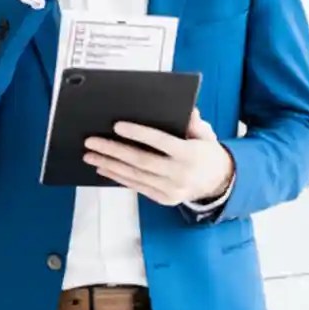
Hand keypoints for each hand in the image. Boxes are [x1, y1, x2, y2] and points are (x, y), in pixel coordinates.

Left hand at [83, 109, 234, 205]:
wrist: (217, 182)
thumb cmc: (205, 152)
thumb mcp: (206, 135)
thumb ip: (195, 123)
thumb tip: (187, 111)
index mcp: (189, 154)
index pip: (160, 142)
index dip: (138, 134)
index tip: (117, 126)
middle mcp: (179, 174)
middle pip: (140, 161)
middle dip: (113, 150)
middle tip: (91, 141)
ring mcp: (170, 189)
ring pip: (134, 176)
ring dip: (109, 165)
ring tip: (90, 155)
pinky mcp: (163, 198)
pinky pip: (136, 186)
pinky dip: (118, 177)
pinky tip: (104, 168)